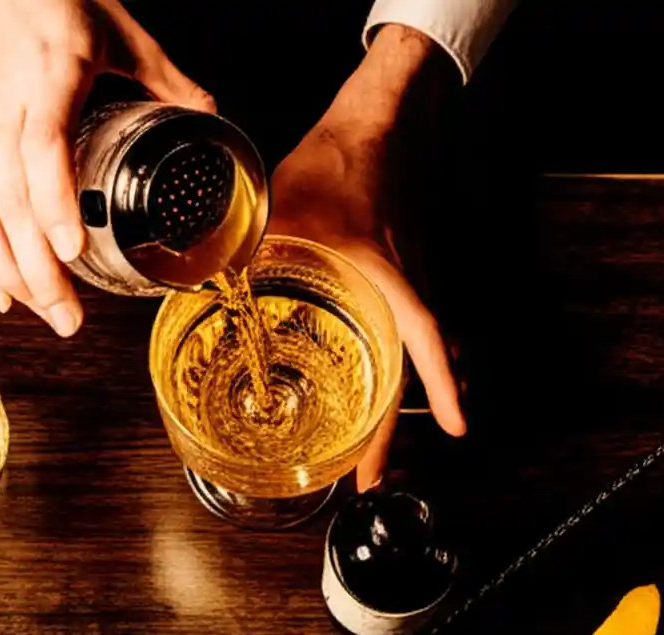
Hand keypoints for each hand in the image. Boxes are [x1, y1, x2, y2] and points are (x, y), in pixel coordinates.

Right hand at [0, 0, 213, 335]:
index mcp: (48, 80)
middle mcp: (3, 110)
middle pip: (9, 200)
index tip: (72, 248)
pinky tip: (2, 292)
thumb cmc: (57, 3)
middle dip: (38, 268)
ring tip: (46, 316)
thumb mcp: (123, 33)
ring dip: (9, 273)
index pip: (41, 147)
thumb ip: (167, 78)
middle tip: (70, 319)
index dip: (52, 202)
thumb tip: (211, 115)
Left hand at [266, 25, 465, 489]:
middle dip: (390, 429)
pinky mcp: (387, 280)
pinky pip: (388, 336)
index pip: (422, 336)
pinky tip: (354, 389)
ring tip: (364, 451)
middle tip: (375, 479)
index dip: (441, 384)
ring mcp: (398, 286)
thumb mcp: (284, 206)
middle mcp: (400, 288)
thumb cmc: (340, 162)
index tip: (457, 428)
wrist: (371, 124)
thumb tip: (206, 280)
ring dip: (383, 405)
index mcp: (384, 274)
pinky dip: (377, 371)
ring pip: (400, 359)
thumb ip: (248, 245)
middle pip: (406, 370)